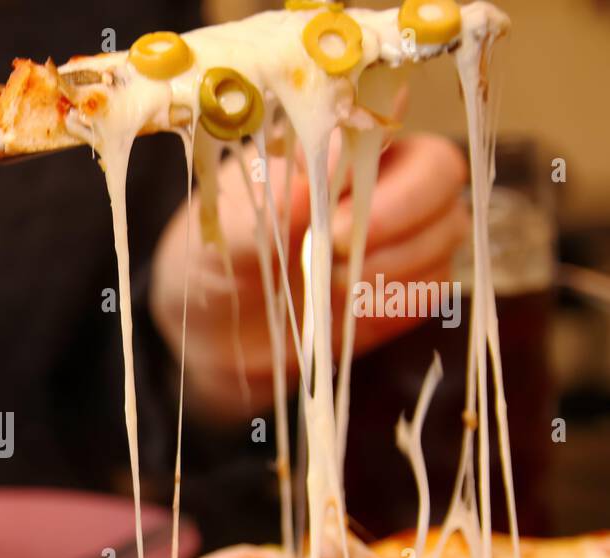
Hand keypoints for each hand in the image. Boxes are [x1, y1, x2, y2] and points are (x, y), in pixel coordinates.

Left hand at [150, 132, 468, 421]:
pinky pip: (434, 285)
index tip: (337, 192)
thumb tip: (315, 176)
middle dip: (396, 213)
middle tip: (333, 246)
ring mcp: (403, 234)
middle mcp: (381, 181)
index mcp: (335, 146)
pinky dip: (395, 300)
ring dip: (392, 262)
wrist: (215, 334)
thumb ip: (271, 207)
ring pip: (446, 231)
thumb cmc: (218, 261)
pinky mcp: (406, 288)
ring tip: (327, 284)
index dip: (384, 145)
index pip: (390, 118)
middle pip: (441, 172)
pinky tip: (348, 308)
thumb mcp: (228, 232)